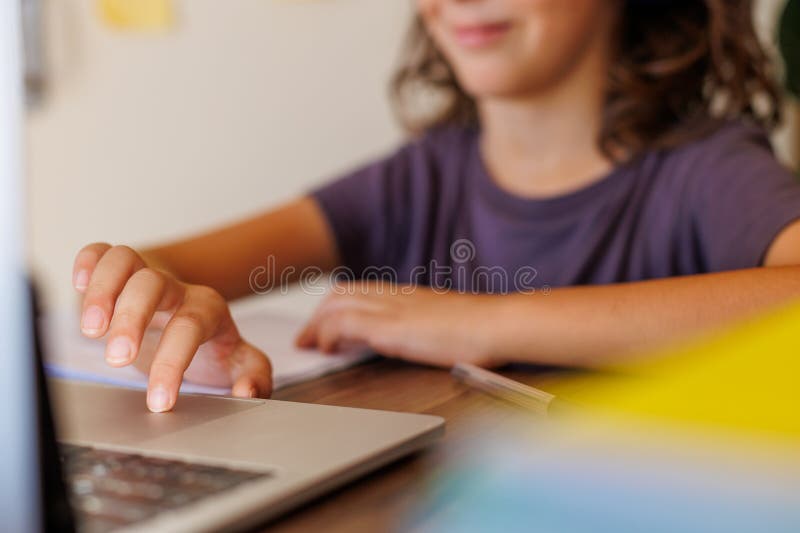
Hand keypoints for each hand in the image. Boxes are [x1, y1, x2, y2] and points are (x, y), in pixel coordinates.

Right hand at [73, 243, 271, 411]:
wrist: (195, 316)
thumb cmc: (211, 345)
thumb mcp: (240, 363)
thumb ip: (255, 377)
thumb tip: (247, 391)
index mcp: (208, 310)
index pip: (190, 328)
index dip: (172, 364)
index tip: (159, 402)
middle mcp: (176, 289)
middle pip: (153, 285)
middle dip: (131, 319)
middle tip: (116, 360)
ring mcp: (146, 276)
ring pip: (125, 260)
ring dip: (103, 291)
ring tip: (91, 330)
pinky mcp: (121, 272)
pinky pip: (102, 251)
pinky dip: (88, 262)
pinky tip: (80, 285)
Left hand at [295, 281, 503, 367]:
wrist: (497, 324)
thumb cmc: (483, 329)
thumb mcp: (447, 323)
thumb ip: (426, 326)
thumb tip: (418, 339)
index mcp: (407, 295)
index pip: (359, 290)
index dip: (336, 306)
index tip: (324, 326)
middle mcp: (395, 296)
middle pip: (340, 294)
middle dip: (317, 316)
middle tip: (306, 339)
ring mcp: (391, 309)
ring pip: (336, 305)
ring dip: (316, 325)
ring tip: (309, 346)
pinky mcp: (391, 327)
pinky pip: (344, 323)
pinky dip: (328, 335)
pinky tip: (327, 350)